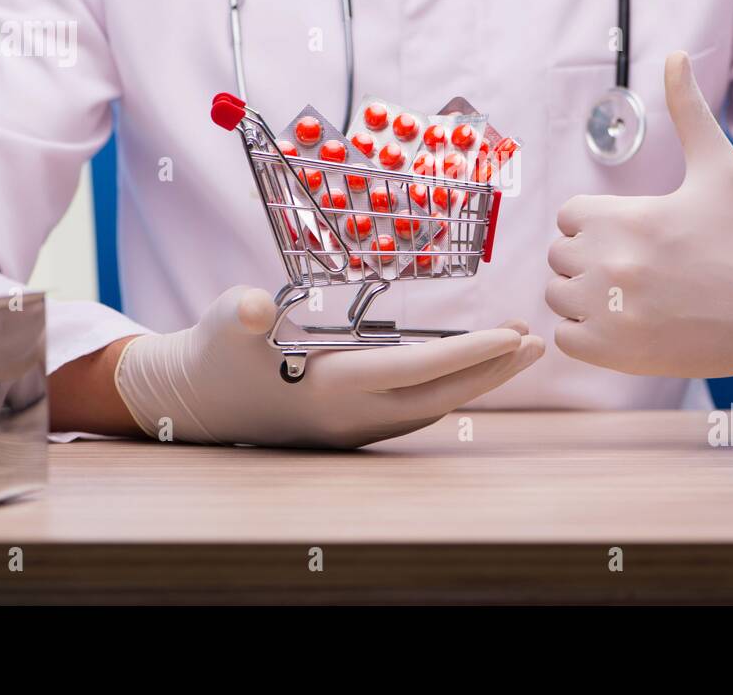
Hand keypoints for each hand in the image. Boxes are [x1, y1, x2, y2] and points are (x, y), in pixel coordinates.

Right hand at [115, 286, 543, 447]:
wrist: (194, 403)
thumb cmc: (212, 355)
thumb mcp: (220, 325)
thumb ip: (238, 315)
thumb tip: (254, 308)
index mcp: (331, 389)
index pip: (416, 371)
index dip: (467, 353)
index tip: (512, 335)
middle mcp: (353, 415)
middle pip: (441, 395)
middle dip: (493, 370)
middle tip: (539, 342)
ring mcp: (356, 425)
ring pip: (434, 403)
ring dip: (479, 378)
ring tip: (518, 348)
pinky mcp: (353, 423)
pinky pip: (416, 405)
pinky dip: (450, 384)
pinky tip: (469, 364)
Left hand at [545, 51, 732, 379]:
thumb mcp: (719, 167)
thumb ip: (688, 110)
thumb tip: (676, 53)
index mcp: (622, 217)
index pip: (570, 215)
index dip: (597, 222)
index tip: (632, 232)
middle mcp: (608, 265)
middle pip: (560, 256)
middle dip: (589, 258)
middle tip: (635, 265)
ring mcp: (609, 313)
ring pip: (558, 297)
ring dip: (583, 296)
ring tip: (629, 294)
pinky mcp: (615, 354)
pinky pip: (566, 339)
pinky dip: (586, 334)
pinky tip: (624, 323)